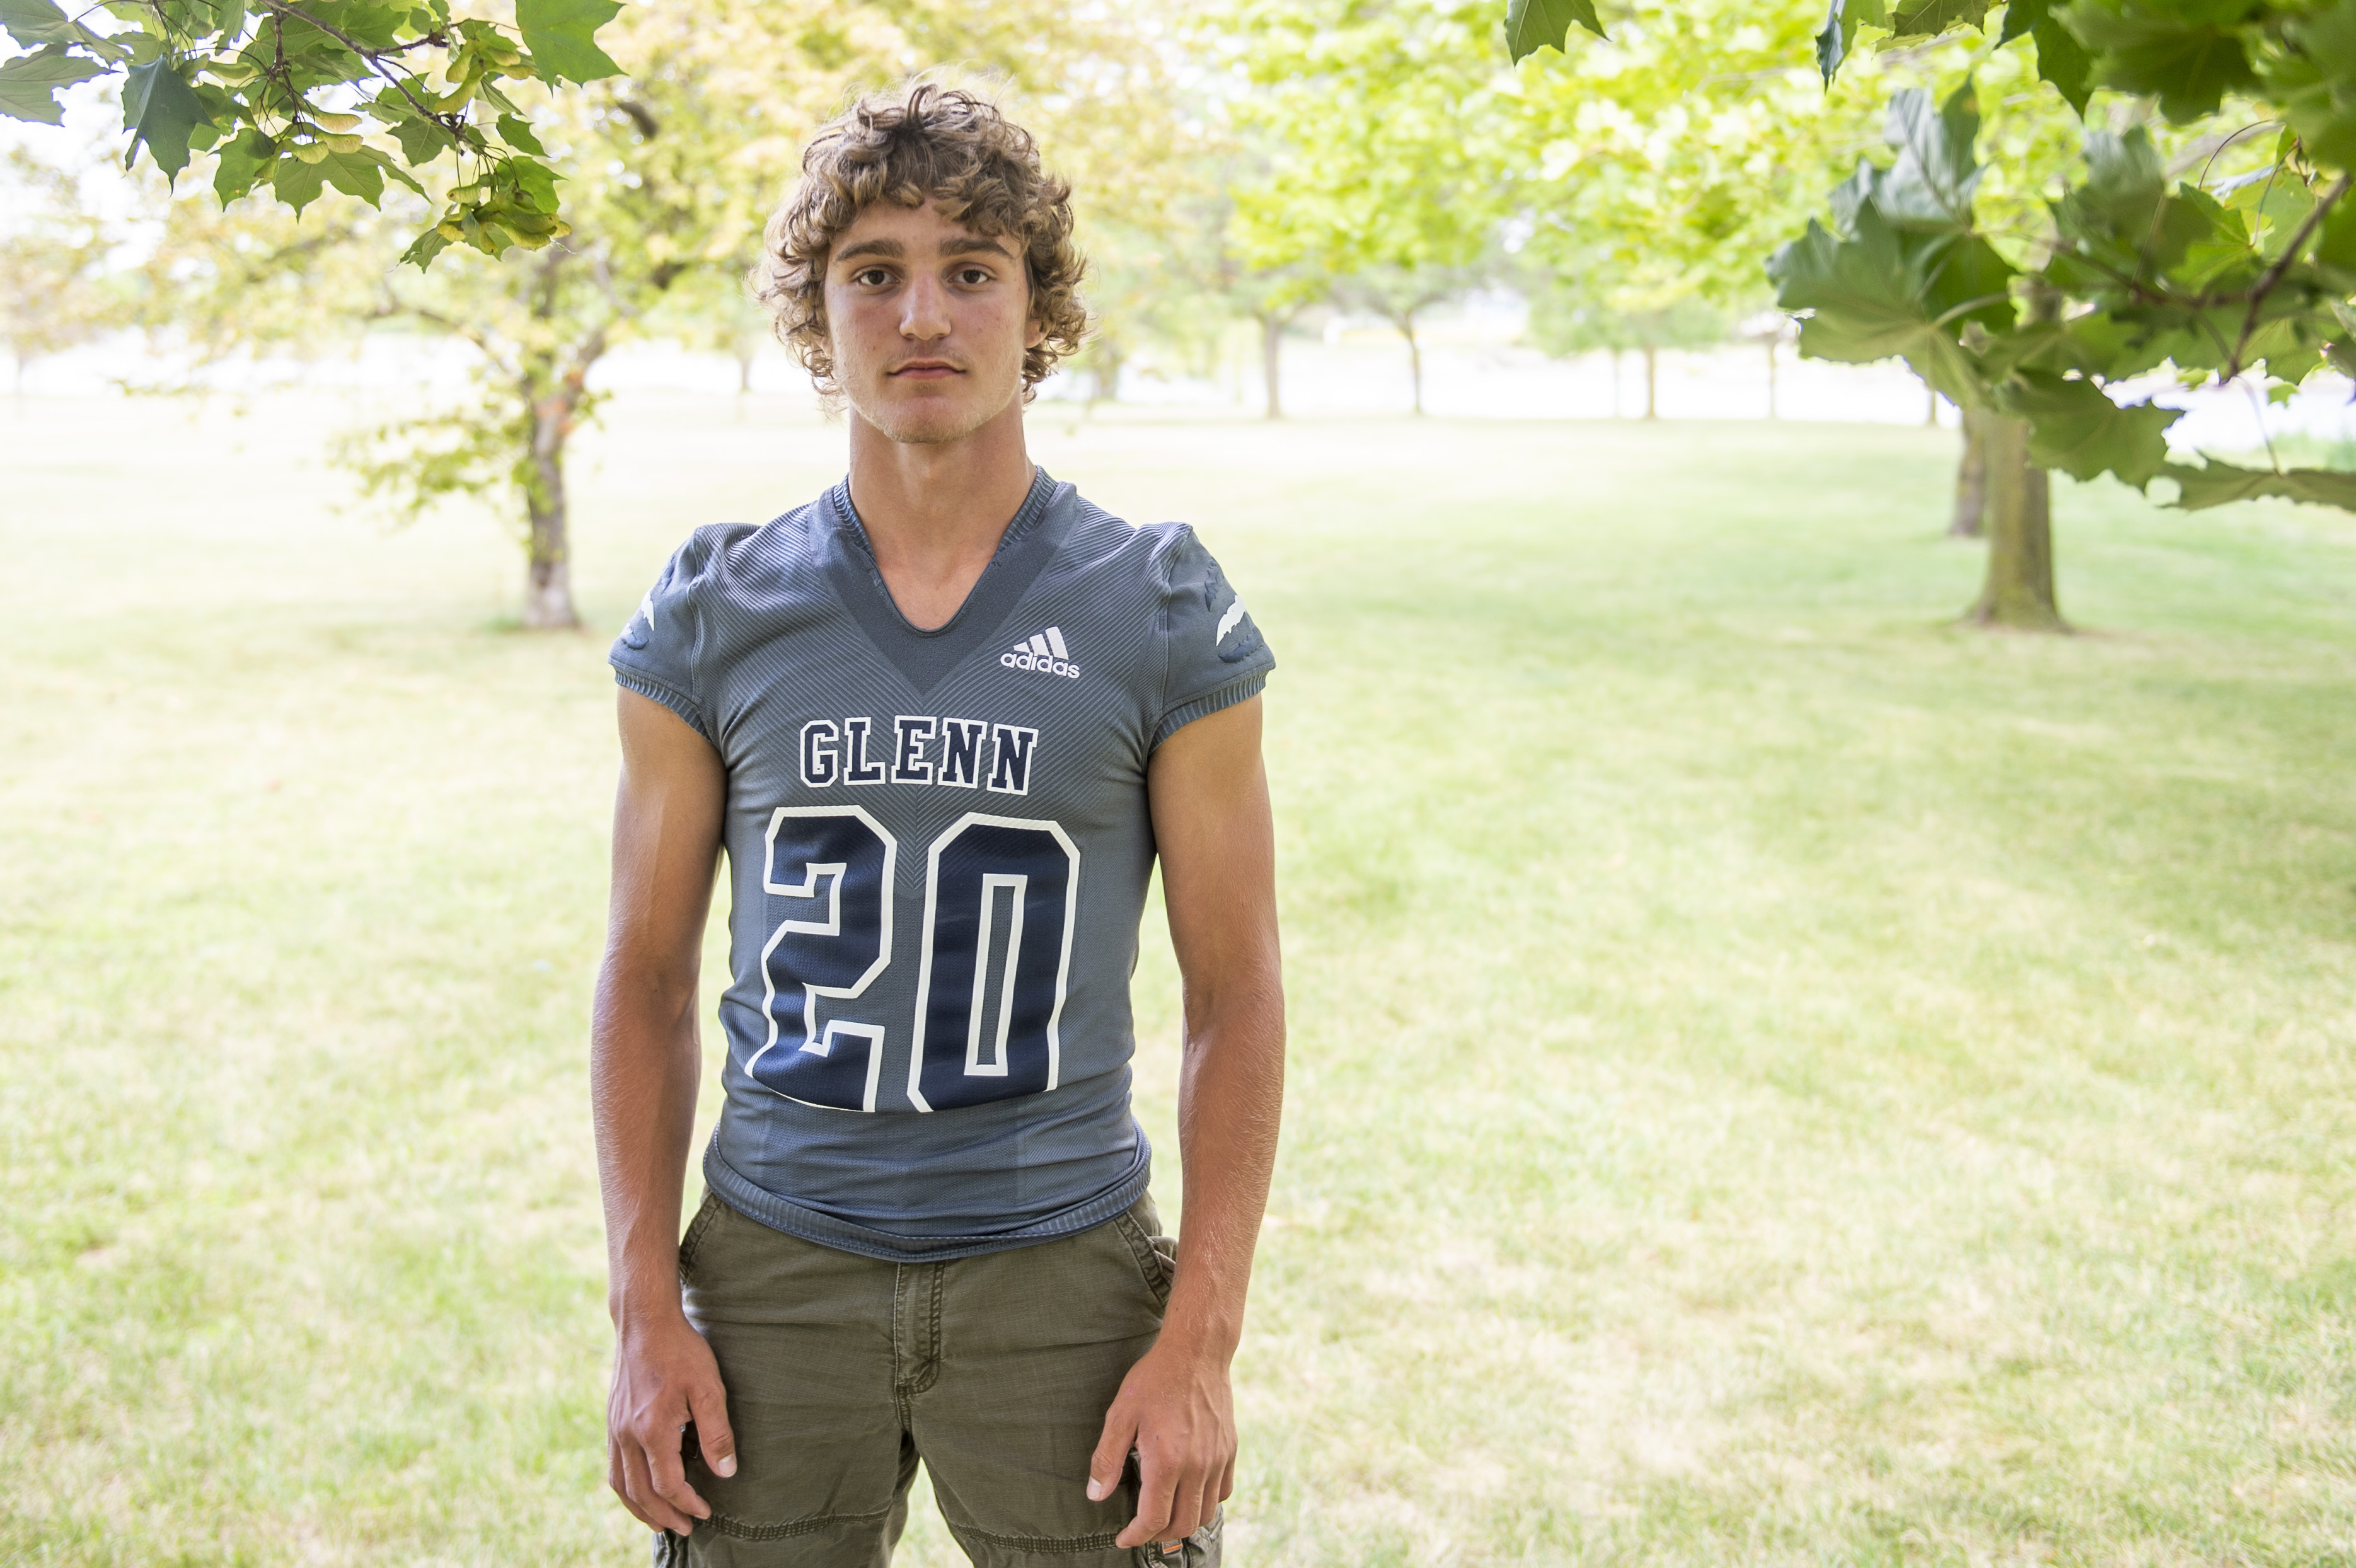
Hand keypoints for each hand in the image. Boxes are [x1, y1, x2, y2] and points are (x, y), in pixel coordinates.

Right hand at [607, 1307, 737, 1533]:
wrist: (644, 1322)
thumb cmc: (681, 1351)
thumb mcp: (709, 1387)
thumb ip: (717, 1432)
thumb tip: (726, 1472)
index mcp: (652, 1430)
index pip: (667, 1484)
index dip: (687, 1503)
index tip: (705, 1511)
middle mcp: (627, 1435)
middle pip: (640, 1493)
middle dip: (663, 1516)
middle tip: (684, 1529)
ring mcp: (614, 1429)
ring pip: (621, 1484)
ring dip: (640, 1509)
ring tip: (660, 1522)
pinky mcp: (611, 1421)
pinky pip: (614, 1467)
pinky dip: (626, 1489)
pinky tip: (640, 1491)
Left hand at [1086, 1336, 1235, 1550]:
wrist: (1196, 1352)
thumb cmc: (1154, 1380)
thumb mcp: (1120, 1415)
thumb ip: (1107, 1459)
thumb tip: (1096, 1495)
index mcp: (1167, 1461)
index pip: (1154, 1519)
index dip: (1135, 1536)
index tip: (1123, 1538)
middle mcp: (1197, 1466)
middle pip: (1183, 1524)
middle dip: (1158, 1535)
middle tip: (1141, 1529)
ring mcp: (1217, 1459)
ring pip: (1205, 1513)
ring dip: (1183, 1522)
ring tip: (1164, 1515)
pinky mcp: (1230, 1449)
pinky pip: (1223, 1491)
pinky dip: (1206, 1502)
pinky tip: (1189, 1492)